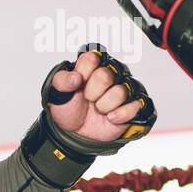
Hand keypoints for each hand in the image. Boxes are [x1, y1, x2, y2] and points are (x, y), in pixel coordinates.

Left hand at [19, 44, 155, 188]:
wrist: (76, 134)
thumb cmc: (69, 108)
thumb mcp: (57, 94)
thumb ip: (62, 81)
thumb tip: (76, 77)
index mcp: (94, 63)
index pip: (91, 58)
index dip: (82, 75)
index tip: (77, 84)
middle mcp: (112, 71)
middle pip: (105, 76)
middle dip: (92, 93)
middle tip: (88, 99)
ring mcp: (125, 87)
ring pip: (120, 92)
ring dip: (104, 106)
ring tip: (99, 109)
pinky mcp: (135, 104)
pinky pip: (134, 106)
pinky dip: (119, 115)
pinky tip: (110, 118)